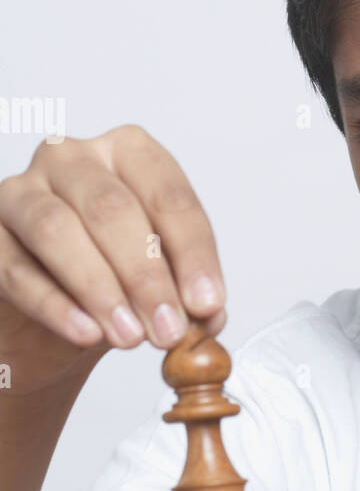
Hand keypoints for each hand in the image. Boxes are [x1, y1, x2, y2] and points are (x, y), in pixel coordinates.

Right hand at [0, 125, 226, 396]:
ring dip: (99, 288)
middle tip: (168, 330)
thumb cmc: (115, 279)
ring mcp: (21, 191)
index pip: (168, 196)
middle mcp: (73, 159)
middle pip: (112, 209)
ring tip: (130, 336)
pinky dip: (55, 305)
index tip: (207, 304)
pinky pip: (15, 267)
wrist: (53, 316)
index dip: (193, 254)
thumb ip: (187, 294)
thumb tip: (208, 315)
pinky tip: (86, 333)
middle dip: (146, 276)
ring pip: (57, 229)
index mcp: (129, 153)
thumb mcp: (162, 282)